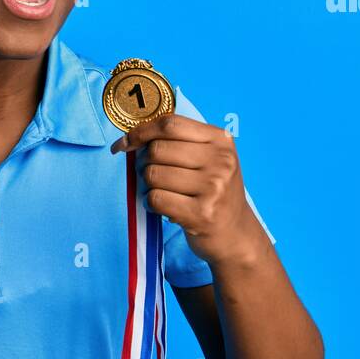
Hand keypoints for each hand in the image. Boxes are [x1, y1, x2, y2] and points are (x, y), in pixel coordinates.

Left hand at [110, 113, 266, 267]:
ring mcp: (213, 187)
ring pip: (153, 175)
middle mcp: (220, 160)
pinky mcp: (202, 213)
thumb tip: (132, 137)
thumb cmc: (213, 192)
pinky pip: (156, 198)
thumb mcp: (209, 159)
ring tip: (163, 193)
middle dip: (143, 163)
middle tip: (149, 175)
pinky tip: (164, 207)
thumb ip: (178, 142)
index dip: (140, 131)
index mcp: (220, 140)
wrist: (235, 234)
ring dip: (147, 186)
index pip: (170, 124)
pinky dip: (151, 203)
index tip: (124, 143)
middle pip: (157, 149)